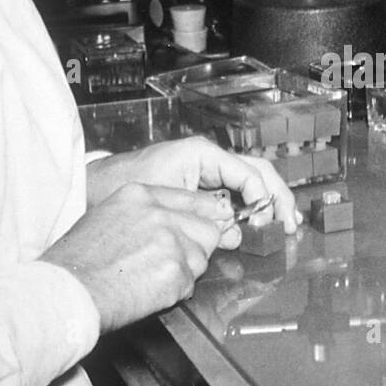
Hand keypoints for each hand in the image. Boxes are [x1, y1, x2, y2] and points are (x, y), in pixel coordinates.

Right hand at [40, 183, 227, 332]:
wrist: (67, 291)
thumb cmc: (76, 262)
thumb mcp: (107, 217)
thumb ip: (143, 215)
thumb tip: (171, 224)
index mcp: (139, 195)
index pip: (194, 200)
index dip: (202, 218)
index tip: (203, 227)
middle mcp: (158, 212)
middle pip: (207, 227)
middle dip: (196, 247)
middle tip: (171, 263)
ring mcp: (170, 240)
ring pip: (202, 256)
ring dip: (186, 271)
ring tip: (152, 278)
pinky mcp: (176, 269)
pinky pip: (192, 282)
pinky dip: (176, 292)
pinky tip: (149, 291)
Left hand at [86, 136, 301, 232]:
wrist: (95, 187)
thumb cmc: (126, 184)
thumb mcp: (169, 198)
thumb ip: (205, 214)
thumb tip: (236, 231)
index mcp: (203, 154)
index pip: (248, 173)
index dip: (262, 197)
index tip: (264, 220)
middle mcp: (210, 160)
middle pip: (259, 173)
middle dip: (278, 197)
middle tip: (290, 223)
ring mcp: (208, 173)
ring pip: (251, 183)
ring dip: (270, 202)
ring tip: (285, 223)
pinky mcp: (202, 187)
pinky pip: (235, 195)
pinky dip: (251, 208)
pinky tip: (261, 224)